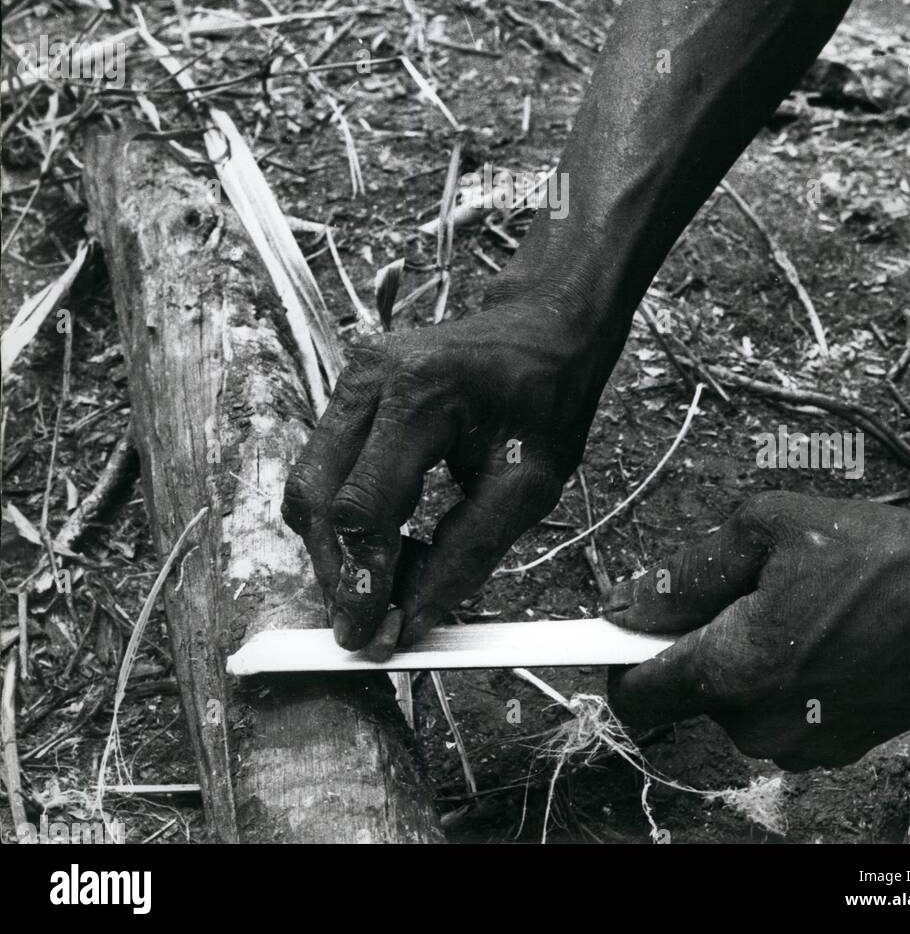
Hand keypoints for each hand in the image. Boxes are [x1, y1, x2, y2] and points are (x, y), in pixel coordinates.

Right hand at [282, 300, 604, 655]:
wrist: (543, 327)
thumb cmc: (546, 397)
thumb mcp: (530, 484)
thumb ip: (468, 553)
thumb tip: (412, 620)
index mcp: (420, 395)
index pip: (362, 507)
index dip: (359, 580)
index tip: (367, 636)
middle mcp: (371, 378)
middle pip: (317, 497)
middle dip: (336, 571)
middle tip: (366, 624)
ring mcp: (353, 377)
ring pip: (310, 484)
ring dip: (335, 546)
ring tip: (386, 583)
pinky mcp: (350, 387)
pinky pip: (325, 465)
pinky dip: (344, 514)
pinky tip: (389, 541)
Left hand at [605, 491, 909, 769]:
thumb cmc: (875, 559)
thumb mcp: (768, 530)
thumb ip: (686, 572)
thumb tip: (625, 605)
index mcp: (734, 670)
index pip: (634, 697)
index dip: (613, 662)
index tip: (600, 636)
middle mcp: (759, 722)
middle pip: (684, 691)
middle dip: (694, 642)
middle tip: (742, 589)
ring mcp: (799, 744)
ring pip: (731, 698)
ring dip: (741, 655)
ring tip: (793, 605)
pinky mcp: (831, 747)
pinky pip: (774, 709)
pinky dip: (779, 675)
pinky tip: (819, 632)